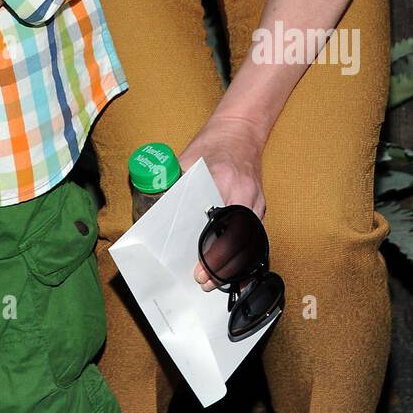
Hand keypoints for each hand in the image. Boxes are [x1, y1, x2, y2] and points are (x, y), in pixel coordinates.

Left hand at [177, 117, 266, 290]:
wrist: (240, 129)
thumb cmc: (210, 145)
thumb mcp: (186, 160)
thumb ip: (173, 185)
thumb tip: (151, 212)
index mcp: (225, 181)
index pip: (221, 226)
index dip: (212, 252)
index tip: (199, 269)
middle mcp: (245, 194)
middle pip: (238, 240)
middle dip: (222, 266)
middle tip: (203, 281)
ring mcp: (256, 201)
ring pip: (250, 243)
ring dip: (236, 266)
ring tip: (218, 282)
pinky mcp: (261, 205)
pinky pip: (256, 237)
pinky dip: (247, 257)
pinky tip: (237, 274)